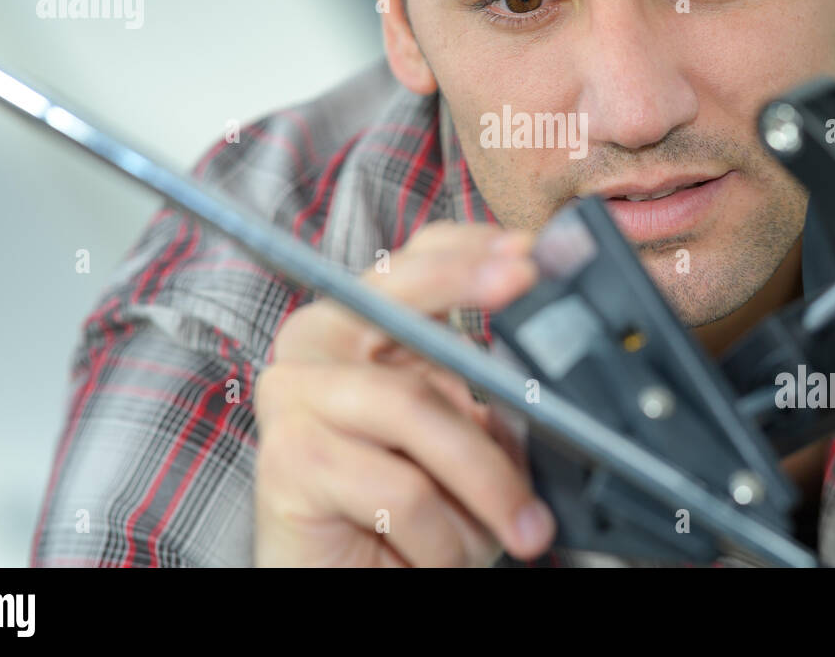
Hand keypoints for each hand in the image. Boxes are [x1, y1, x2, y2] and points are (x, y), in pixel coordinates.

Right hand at [254, 221, 557, 565]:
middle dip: (469, 284)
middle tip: (527, 285)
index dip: (473, 248)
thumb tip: (546, 370)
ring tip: (526, 529)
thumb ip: (487, 394)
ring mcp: (295, 396)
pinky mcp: (288, 460)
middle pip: (400, 298)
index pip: (415, 259)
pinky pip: (401, 490)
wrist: (340, 586)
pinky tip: (447, 556)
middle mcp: (316, 344)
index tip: (530, 251)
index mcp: (360, 326)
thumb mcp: (461, 437)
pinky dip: (444, 535)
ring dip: (487, 481)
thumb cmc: (404, 512)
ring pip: (418, 408)